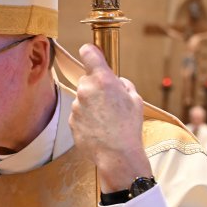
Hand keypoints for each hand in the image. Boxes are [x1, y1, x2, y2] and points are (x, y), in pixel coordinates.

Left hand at [68, 43, 151, 191]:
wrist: (117, 154)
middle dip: (96, 87)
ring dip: (91, 104)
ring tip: (106, 120)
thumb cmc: (129, 126)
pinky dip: (86, 118)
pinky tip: (98, 128)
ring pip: (83, 98)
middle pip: (87, 80)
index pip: (88, 53)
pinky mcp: (71, 120)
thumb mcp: (135, 100)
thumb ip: (123, 85)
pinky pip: (79, 114)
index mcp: (103, 79)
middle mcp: (86, 89)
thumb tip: (117, 82)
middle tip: (110, 102)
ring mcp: (76, 106)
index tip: (91, 54)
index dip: (90, 52)